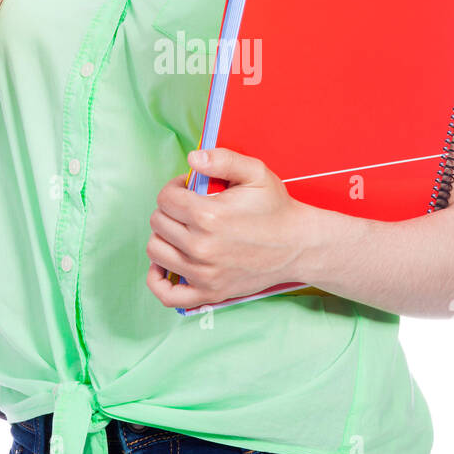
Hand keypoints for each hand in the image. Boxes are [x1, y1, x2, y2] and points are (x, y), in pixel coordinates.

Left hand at [145, 146, 308, 308]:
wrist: (298, 246)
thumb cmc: (275, 209)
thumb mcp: (256, 173)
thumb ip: (222, 159)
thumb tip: (193, 158)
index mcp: (208, 216)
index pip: (165, 199)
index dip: (174, 188)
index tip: (188, 189)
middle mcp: (201, 248)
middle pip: (158, 223)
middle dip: (170, 210)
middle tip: (189, 208)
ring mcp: (203, 274)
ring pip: (156, 251)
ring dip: (164, 236)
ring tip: (181, 230)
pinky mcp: (209, 293)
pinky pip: (168, 294)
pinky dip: (157, 280)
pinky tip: (164, 265)